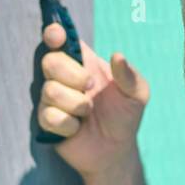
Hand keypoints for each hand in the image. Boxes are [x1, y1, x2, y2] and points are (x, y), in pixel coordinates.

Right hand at [36, 22, 150, 177]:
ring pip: (50, 91)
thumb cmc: (125, 116)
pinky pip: (49, 116)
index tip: (58, 36)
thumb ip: (130, 75)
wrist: (116, 150)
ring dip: (76, 104)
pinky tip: (77, 129)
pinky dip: (69, 124)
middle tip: (91, 88)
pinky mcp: (47, 121)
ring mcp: (51, 98)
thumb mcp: (137, 94)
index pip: (58, 39)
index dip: (53, 34)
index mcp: (82, 61)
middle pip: (49, 61)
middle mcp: (62, 76)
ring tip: (88, 113)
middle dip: (74, 76)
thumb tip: (118, 56)